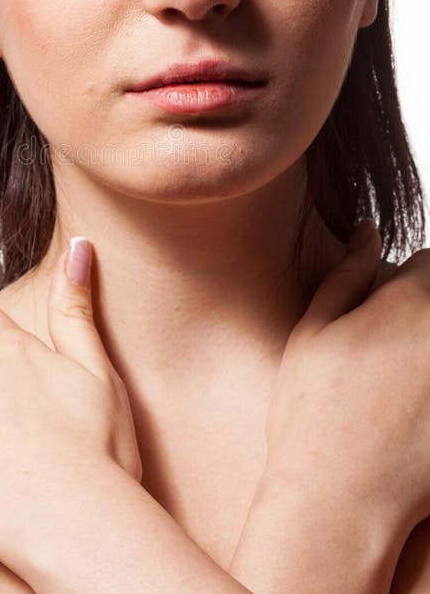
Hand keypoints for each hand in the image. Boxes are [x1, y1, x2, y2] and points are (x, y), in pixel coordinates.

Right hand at [263, 219, 429, 537]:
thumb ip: (345, 274)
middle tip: (392, 355)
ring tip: (403, 383)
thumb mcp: (312, 331)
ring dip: (425, 353)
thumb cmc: (313, 414)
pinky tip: (414, 409)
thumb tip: (368, 231)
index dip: (406, 284)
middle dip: (419, 317)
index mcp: (409, 301)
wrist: (341, 498)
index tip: (387, 313)